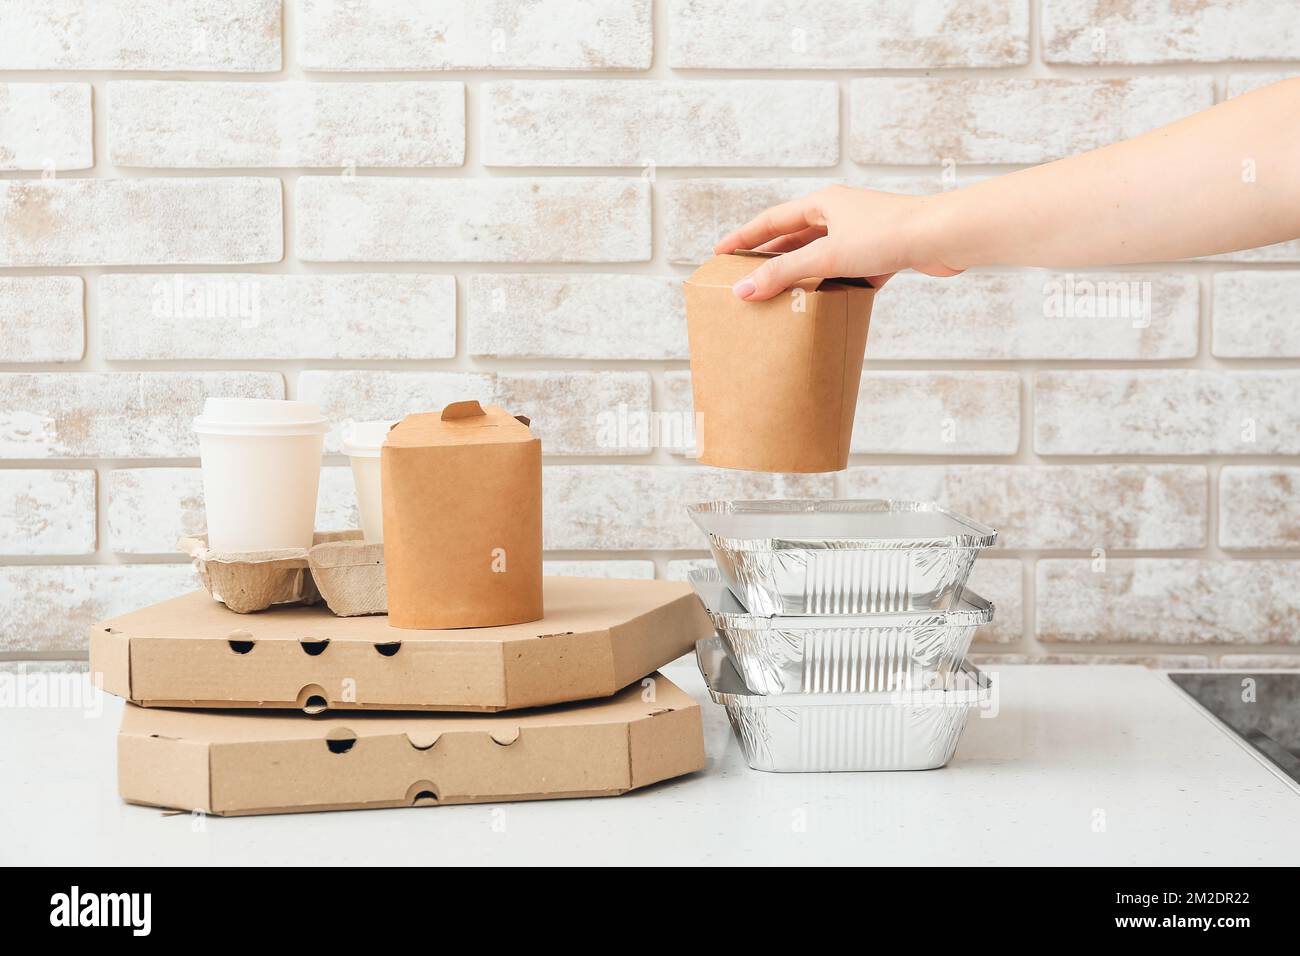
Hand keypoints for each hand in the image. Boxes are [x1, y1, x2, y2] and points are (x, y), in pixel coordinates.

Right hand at [713, 185, 961, 300]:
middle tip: (745, 277)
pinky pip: (847, 271)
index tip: (720, 252)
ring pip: (822, 256)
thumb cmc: (888, 234)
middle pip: (795, 238)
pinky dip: (834, 286)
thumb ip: (783, 274)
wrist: (943, 236)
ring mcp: (862, 233)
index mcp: (823, 203)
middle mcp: (841, 213)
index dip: (744, 237)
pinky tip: (825, 304)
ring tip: (779, 295)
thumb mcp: (827, 256)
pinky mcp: (882, 252)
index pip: (771, 220)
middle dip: (770, 258)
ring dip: (802, 274)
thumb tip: (742, 290)